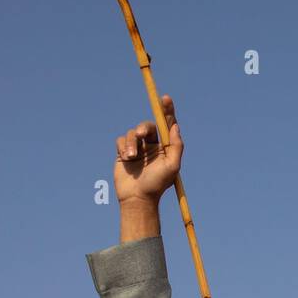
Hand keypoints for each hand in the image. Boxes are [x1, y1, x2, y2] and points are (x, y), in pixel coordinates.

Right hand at [114, 94, 182, 208]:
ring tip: (132, 157)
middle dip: (144, 128)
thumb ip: (176, 145)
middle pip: (148, 125)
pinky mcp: (123, 152)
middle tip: (141, 136)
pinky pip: (121, 139)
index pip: (167, 124)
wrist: (137, 198)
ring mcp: (137, 148)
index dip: (167, 110)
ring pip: (132, 132)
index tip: (165, 98)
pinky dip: (124, 146)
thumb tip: (175, 126)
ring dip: (132, 143)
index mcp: (165, 146)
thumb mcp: (172, 166)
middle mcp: (151, 145)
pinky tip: (127, 158)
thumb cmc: (157, 184)